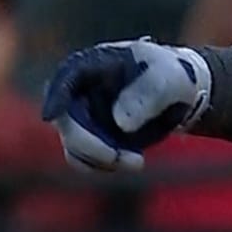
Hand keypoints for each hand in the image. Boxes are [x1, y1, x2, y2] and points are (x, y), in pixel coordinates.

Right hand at [40, 38, 212, 171]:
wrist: (181, 93)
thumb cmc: (172, 75)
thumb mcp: (168, 77)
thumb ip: (148, 94)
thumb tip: (121, 123)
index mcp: (92, 64)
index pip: (65, 78)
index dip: (55, 97)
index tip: (51, 116)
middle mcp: (80, 93)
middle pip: (66, 122)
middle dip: (89, 144)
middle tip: (118, 157)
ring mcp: (83, 118)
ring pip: (74, 147)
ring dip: (99, 160)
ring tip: (136, 162)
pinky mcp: (93, 140)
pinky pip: (87, 160)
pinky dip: (105, 166)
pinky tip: (133, 162)